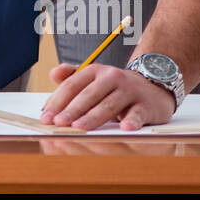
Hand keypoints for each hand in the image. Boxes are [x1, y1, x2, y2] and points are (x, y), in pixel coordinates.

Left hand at [38, 63, 176, 131]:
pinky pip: (138, 113)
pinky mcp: (146, 104)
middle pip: (88, 95)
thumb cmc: (115, 87)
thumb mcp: (93, 78)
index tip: (46, 117)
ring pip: (109, 105)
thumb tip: (52, 74)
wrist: (153, 87)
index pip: (72, 85)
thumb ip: (71, 77)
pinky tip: (125, 128)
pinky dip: (132, 120)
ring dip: (93, 117)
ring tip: (79, 128)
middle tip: (59, 125)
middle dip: (71, 110)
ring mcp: (129, 90)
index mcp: (94, 71)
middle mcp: (111, 77)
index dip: (57, 101)